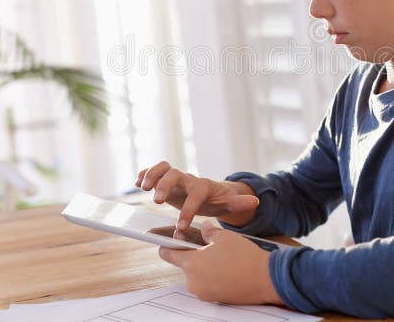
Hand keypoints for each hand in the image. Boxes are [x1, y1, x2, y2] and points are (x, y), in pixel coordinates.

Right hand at [135, 161, 258, 229]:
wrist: (209, 193)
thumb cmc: (217, 200)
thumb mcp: (229, 204)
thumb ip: (239, 203)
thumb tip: (256, 200)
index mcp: (202, 187)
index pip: (196, 194)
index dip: (189, 209)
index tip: (181, 225)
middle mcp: (187, 179)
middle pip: (176, 174)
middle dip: (166, 186)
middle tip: (158, 201)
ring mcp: (175, 178)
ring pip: (163, 168)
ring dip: (152, 175)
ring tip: (143, 187)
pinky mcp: (164, 180)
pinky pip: (153, 171)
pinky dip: (144, 174)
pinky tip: (138, 182)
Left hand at [159, 221, 283, 305]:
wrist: (266, 279)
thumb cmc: (244, 256)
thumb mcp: (225, 237)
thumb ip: (209, 233)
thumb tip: (205, 229)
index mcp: (191, 263)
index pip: (168, 253)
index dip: (167, 244)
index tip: (168, 240)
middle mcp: (193, 281)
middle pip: (185, 264)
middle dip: (193, 254)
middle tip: (208, 246)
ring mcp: (203, 292)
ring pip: (197, 275)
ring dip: (204, 266)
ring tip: (222, 257)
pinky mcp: (214, 299)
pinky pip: (207, 284)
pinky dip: (213, 276)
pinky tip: (227, 268)